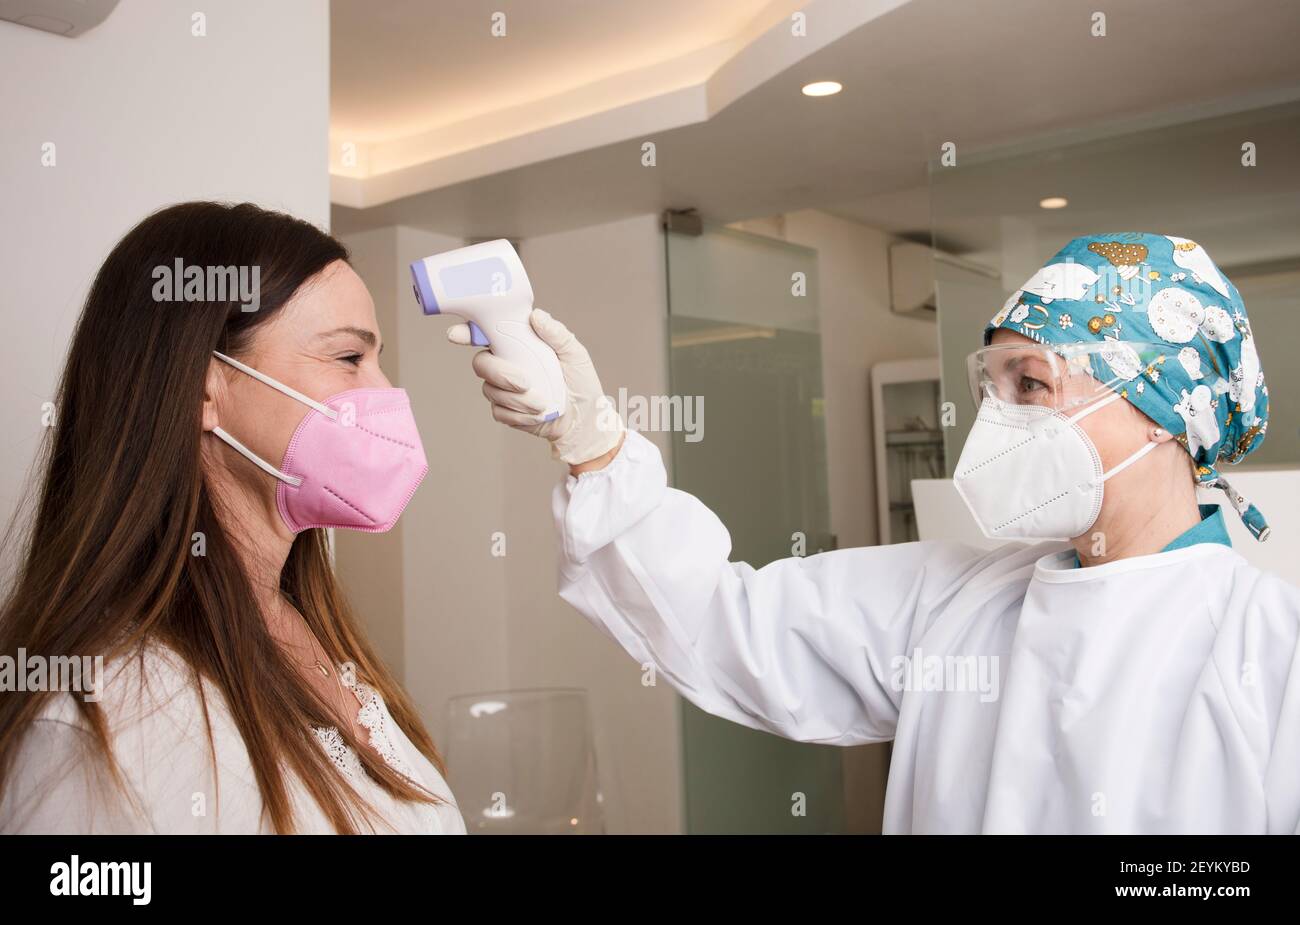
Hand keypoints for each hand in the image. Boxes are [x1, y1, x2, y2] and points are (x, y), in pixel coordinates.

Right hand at [448, 309, 624, 466]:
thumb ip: (556, 333)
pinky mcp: (504, 410)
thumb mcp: (574, 353)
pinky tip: (537, 414)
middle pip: (481, 363)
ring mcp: (501, 388)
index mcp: (516, 344)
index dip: (466, 332)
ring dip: (518, 399)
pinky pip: (500, 411)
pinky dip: (520, 414)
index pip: (485, 332)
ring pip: (490, 390)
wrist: (583, 418)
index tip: (456, 334)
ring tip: (543, 403)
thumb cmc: (579, 380)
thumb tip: (536, 316)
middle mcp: (503, 363)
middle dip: (500, 373)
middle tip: (524, 382)